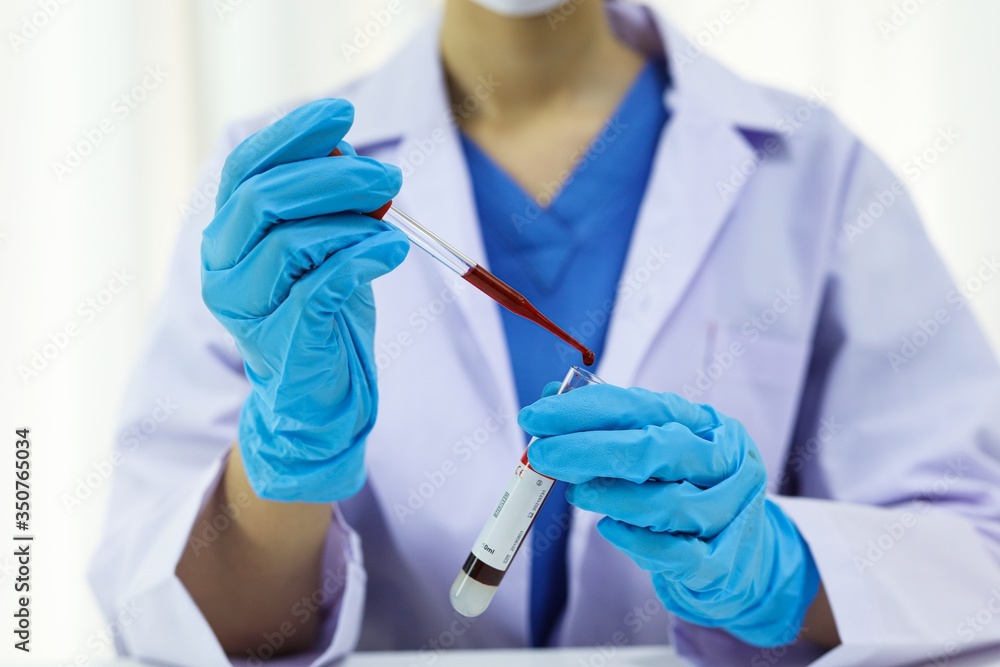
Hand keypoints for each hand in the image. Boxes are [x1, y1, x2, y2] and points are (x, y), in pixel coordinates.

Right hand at [201, 98, 407, 501]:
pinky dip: (363, 259)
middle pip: (265, 198)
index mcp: (227, 233)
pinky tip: (393, 250)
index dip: (293, 134)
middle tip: (388, 178)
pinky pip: (319, 287)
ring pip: (290, 242)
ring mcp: (245, 307)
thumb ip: (324, 201)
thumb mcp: (323, 244)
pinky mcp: (281, 339)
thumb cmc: (323, 311)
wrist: (320, 394)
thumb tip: (345, 149)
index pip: (246, 167)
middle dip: (335, 177)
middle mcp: (221, 266)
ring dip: (353, 223)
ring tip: (394, 226)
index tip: (344, 114)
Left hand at [521, 384, 819, 646]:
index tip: (536, 415)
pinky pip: (675, 553)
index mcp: (704, 423)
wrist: (742, 554)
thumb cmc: (686, 488)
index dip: (584, 410)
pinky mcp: (723, 561)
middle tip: (542, 455)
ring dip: (610, 497)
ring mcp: (730, 511)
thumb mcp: (658, 448)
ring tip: (576, 494)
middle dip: (588, 450)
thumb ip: (610, 425)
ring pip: (665, 503)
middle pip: (654, 450)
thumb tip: (551, 397)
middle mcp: (724, 461)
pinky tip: (609, 529)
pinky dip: (635, 542)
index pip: (640, 407)